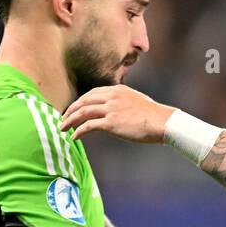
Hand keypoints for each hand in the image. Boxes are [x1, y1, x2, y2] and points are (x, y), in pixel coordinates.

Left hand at [60, 85, 175, 143]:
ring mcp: (111, 109)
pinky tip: (74, 137)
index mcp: (118, 90)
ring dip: (70, 120)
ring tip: (63, 128)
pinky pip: (89, 126)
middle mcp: (112, 97)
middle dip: (71, 110)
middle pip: (84, 101)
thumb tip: (118, 111)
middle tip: (63, 119)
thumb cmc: (153, 116)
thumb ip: (123, 102)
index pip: (92, 93)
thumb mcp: (137, 101)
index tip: (74, 109)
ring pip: (83, 112)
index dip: (80, 102)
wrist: (162, 122)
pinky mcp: (111, 123)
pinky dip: (79, 131)